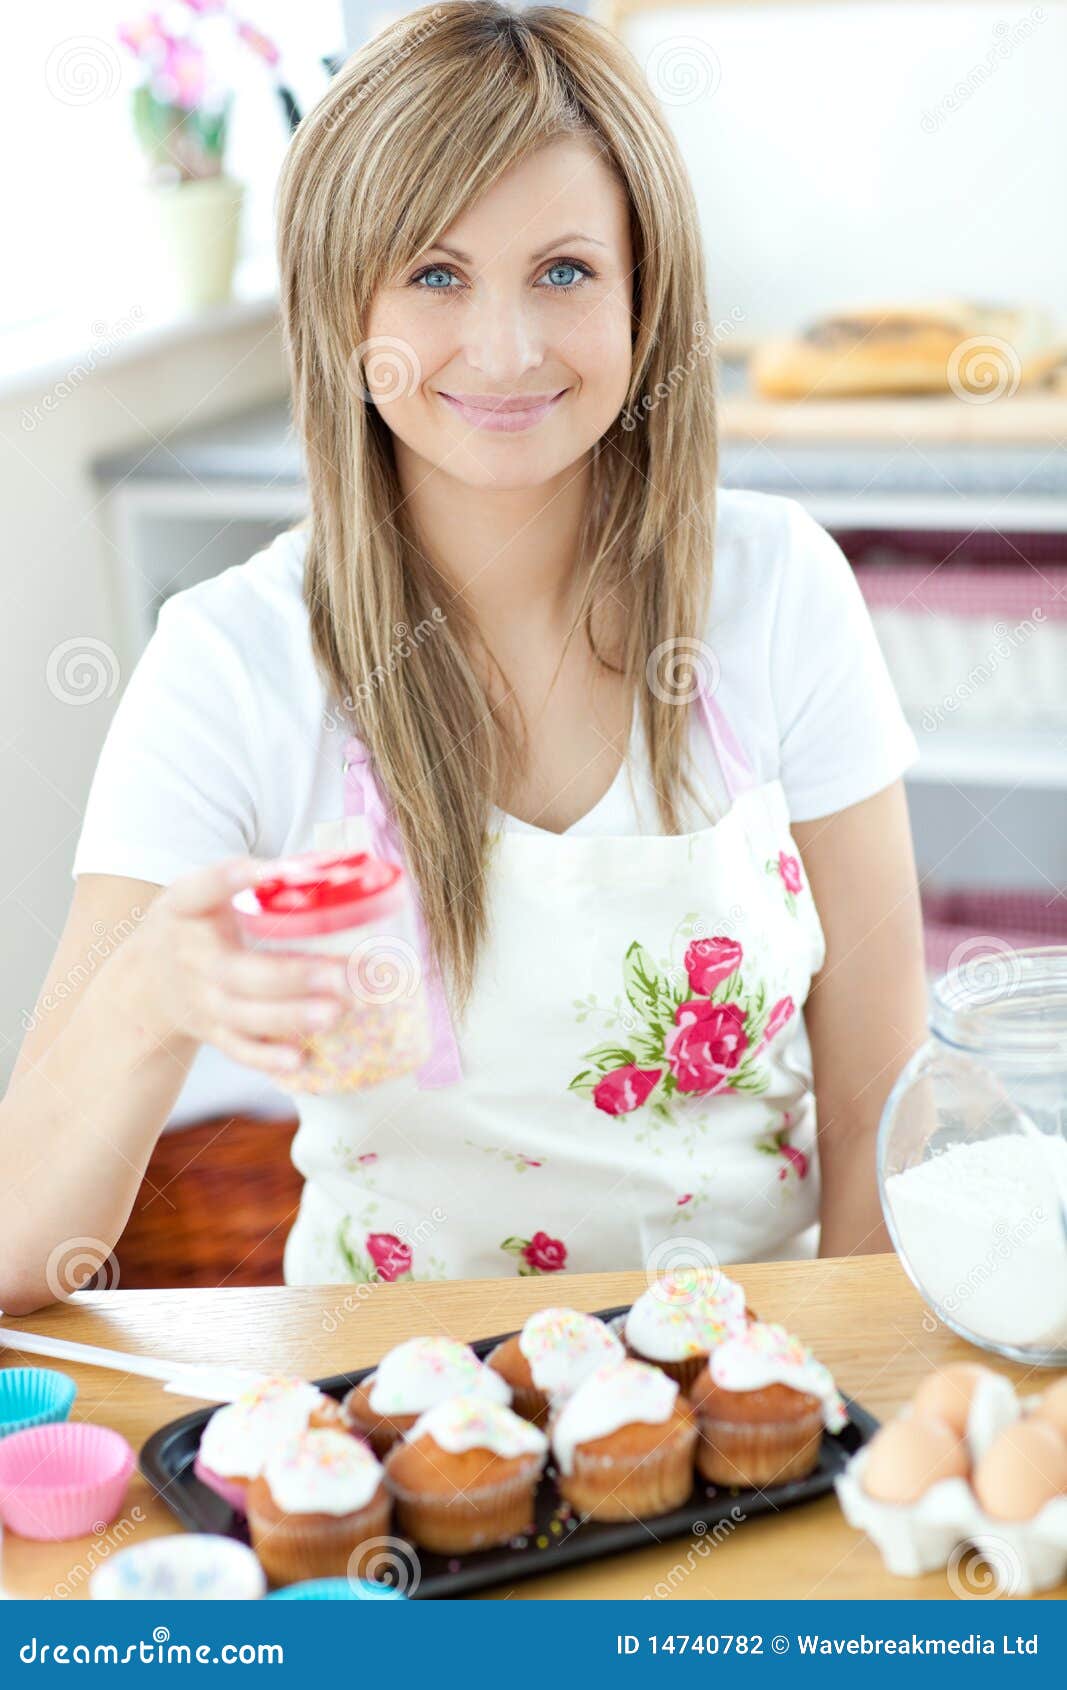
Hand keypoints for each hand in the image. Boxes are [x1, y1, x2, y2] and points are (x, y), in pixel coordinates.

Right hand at [130, 856, 350, 1075]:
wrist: (145, 981)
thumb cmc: (195, 924)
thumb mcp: (203, 892)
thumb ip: (254, 882)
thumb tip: (330, 866)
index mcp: (185, 907)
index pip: (200, 890)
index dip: (228, 880)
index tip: (263, 871)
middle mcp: (191, 956)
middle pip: (237, 971)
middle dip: (293, 976)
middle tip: (344, 977)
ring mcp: (200, 999)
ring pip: (242, 1014)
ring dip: (291, 1015)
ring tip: (336, 1011)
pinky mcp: (210, 1030)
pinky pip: (237, 1047)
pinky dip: (266, 1057)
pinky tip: (302, 1057)